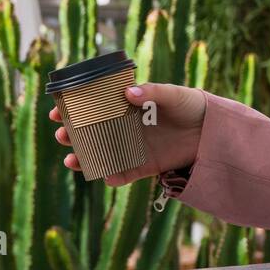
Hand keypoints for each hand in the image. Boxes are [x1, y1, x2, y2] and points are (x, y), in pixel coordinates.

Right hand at [49, 82, 207, 185]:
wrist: (213, 129)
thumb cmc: (191, 105)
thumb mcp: (173, 94)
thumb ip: (152, 92)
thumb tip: (128, 93)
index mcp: (127, 107)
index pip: (95, 108)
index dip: (74, 110)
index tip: (57, 110)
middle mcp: (126, 128)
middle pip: (92, 134)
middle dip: (73, 136)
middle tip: (61, 135)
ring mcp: (134, 148)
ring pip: (102, 156)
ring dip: (85, 159)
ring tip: (71, 160)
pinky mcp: (146, 165)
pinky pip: (125, 174)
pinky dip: (113, 177)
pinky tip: (105, 176)